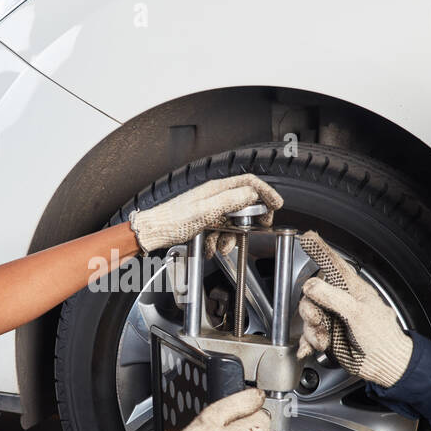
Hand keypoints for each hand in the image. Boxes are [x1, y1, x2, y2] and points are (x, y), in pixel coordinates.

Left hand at [128, 174, 283, 258]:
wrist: (153, 233)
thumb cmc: (172, 220)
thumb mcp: (206, 211)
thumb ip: (231, 201)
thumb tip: (252, 194)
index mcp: (216, 188)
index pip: (249, 183)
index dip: (266, 192)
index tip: (276, 204)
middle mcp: (214, 196)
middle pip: (243, 205)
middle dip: (247, 222)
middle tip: (251, 231)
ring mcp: (209, 210)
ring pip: (231, 223)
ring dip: (229, 238)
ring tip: (219, 246)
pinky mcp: (204, 222)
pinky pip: (219, 232)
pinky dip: (216, 242)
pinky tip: (208, 247)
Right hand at [295, 231, 412, 387]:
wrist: (384, 364)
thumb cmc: (382, 337)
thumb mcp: (357, 313)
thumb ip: (332, 297)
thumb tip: (311, 285)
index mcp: (352, 289)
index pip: (333, 263)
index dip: (320, 250)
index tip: (307, 237)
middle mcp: (341, 301)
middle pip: (312, 294)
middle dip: (310, 309)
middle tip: (317, 319)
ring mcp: (333, 318)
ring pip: (308, 316)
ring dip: (311, 330)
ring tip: (323, 339)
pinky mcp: (328, 335)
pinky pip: (308, 334)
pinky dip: (307, 342)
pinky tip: (309, 348)